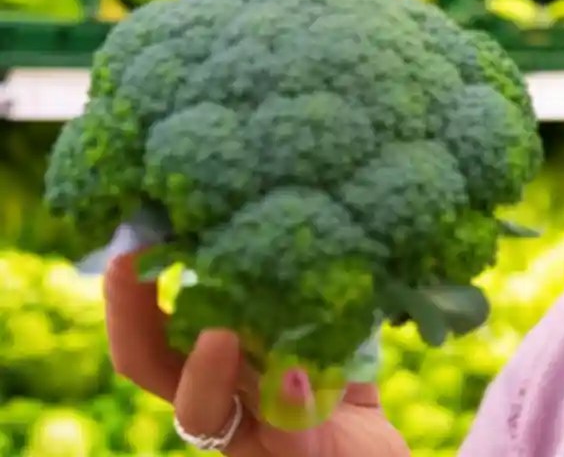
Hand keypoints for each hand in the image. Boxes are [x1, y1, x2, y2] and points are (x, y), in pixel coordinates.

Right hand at [103, 252, 409, 456]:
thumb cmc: (348, 399)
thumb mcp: (326, 336)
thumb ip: (307, 297)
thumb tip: (303, 213)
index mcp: (218, 366)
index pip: (153, 329)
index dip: (131, 287)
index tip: (134, 229)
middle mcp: (221, 400)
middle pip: (150, 363)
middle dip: (132, 312)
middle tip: (131, 258)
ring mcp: (251, 437)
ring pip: (201, 407)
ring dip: (205, 365)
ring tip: (218, 329)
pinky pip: (286, 433)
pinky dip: (288, 400)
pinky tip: (297, 373)